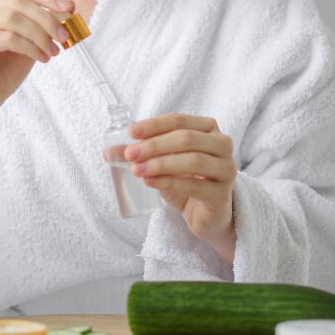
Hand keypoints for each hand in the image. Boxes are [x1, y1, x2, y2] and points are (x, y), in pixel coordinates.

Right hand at [0, 0, 72, 131]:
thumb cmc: (0, 71)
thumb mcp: (27, 41)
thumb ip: (42, 22)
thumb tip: (71, 4)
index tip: (70, 9)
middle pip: (17, 1)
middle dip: (47, 18)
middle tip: (64, 36)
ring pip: (12, 18)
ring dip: (40, 35)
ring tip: (53, 51)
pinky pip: (7, 38)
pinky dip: (30, 47)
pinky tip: (41, 58)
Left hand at [126, 113, 236, 257]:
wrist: (206, 214)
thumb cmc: (186, 180)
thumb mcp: (162, 163)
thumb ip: (140, 154)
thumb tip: (108, 152)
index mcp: (208, 128)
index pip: (178, 120)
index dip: (153, 125)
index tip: (131, 133)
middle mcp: (222, 144)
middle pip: (186, 138)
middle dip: (154, 145)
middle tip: (130, 154)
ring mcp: (226, 168)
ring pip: (192, 160)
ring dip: (160, 164)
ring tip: (136, 170)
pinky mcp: (222, 194)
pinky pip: (195, 185)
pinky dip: (169, 182)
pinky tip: (150, 182)